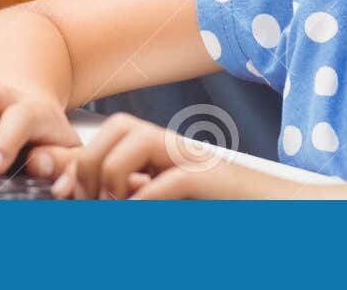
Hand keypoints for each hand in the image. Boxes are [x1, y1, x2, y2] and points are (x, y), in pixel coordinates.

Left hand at [44, 112, 314, 199]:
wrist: (283, 219)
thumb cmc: (225, 216)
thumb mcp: (164, 205)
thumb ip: (129, 197)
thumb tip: (78, 195)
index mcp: (163, 155)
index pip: (108, 136)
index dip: (77, 162)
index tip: (63, 194)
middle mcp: (177, 149)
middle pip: (117, 128)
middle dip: (88, 165)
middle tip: (90, 203)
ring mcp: (195, 160)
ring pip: (135, 141)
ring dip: (113, 179)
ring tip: (117, 208)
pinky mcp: (212, 180)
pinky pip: (168, 181)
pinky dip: (145, 203)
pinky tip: (141, 214)